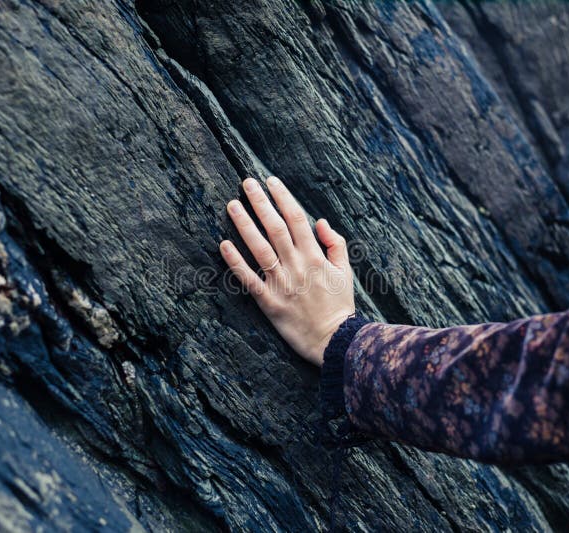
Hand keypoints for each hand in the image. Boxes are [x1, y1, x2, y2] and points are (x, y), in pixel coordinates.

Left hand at [219, 177, 354, 366]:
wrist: (335, 340)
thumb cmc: (339, 305)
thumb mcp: (345, 271)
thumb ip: (335, 244)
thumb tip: (320, 222)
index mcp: (315, 256)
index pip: (296, 218)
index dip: (283, 197)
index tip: (270, 181)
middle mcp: (297, 265)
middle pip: (275, 227)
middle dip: (260, 202)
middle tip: (246, 183)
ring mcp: (282, 283)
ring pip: (260, 248)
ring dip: (245, 225)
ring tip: (232, 205)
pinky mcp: (269, 302)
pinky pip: (248, 279)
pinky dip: (235, 262)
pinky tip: (223, 244)